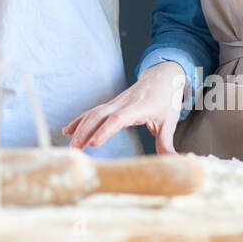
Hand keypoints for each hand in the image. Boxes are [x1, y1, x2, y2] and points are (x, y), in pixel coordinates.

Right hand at [62, 62, 188, 152]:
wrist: (161, 78)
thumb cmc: (167, 100)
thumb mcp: (170, 122)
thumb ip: (167, 144)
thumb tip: (175, 163)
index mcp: (139, 107)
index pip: (118, 118)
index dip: (105, 130)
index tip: (94, 143)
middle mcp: (123, 103)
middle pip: (99, 116)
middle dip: (85, 132)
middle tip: (75, 150)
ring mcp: (115, 102)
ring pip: (93, 114)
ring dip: (80, 128)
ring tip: (71, 147)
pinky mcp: (110, 104)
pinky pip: (92, 112)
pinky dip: (79, 121)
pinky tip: (67, 131)